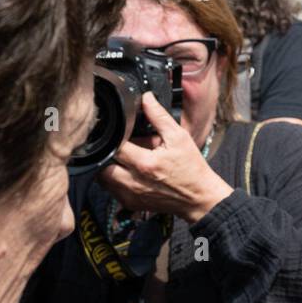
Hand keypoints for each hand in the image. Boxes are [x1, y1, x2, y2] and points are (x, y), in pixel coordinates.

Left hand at [98, 93, 232, 224]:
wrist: (199, 197)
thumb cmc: (191, 167)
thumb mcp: (179, 137)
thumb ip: (159, 117)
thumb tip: (146, 98)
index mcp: (145, 163)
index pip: (114, 146)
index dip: (115, 136)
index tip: (120, 132)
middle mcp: (134, 182)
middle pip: (102, 165)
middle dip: (108, 153)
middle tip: (120, 147)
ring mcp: (131, 195)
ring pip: (103, 179)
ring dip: (109, 167)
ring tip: (124, 159)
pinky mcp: (131, 204)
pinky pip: (111, 190)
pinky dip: (114, 180)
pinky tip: (128, 173)